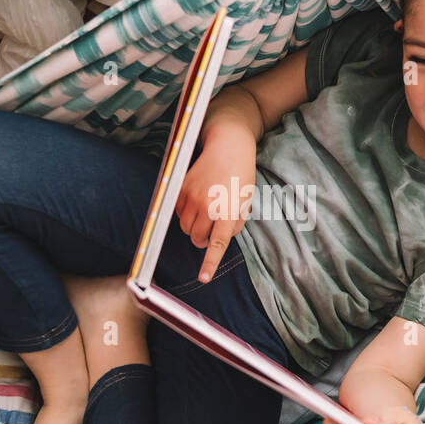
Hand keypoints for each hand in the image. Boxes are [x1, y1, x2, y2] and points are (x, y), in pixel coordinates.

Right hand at [176, 123, 256, 282]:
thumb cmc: (241, 175)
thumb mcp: (246, 201)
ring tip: (206, 212)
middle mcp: (208, 206)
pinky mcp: (181, 188)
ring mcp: (192, 196)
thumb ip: (236, 223)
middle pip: (196, 238)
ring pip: (185, 227)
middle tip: (211, 230)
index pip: (217, 244)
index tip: (203, 278)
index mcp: (228, 211)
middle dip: (202, 239)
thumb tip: (222, 237)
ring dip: (193, 226)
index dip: (209, 263)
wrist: (228, 145)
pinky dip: (185, 212)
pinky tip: (197, 200)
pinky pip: (177, 212)